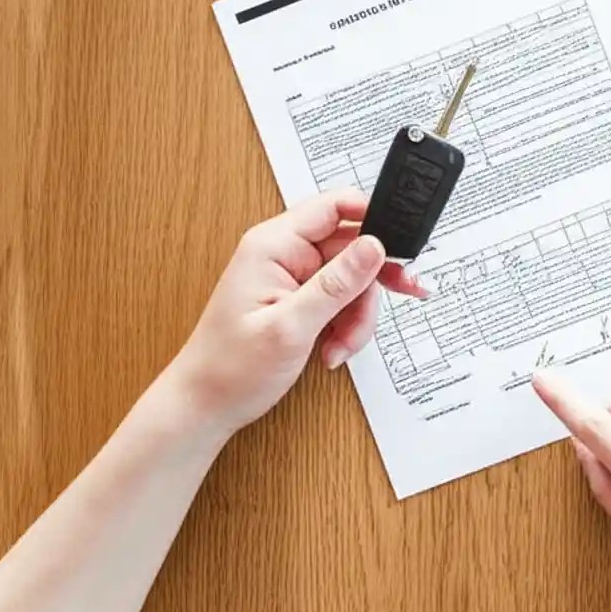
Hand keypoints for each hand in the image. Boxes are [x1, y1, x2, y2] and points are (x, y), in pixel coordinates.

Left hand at [164, 188, 425, 435]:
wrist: (206, 405)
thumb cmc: (230, 367)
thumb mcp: (291, 326)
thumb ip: (336, 284)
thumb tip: (373, 246)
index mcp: (274, 245)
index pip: (334, 207)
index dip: (373, 219)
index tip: (400, 247)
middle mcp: (284, 255)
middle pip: (352, 248)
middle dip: (370, 285)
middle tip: (404, 294)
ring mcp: (293, 278)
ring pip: (352, 280)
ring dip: (357, 316)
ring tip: (340, 347)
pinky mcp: (299, 300)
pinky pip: (341, 302)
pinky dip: (346, 327)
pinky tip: (332, 349)